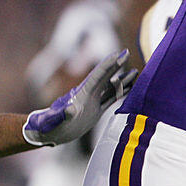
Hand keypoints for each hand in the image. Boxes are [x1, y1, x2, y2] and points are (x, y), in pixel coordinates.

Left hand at [23, 49, 137, 146]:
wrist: (49, 132)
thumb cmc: (51, 125)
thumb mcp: (57, 119)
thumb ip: (63, 115)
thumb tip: (69, 111)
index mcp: (82, 93)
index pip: (98, 75)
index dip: (108, 65)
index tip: (119, 54)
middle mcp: (88, 94)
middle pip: (105, 77)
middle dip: (116, 65)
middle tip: (126, 52)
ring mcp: (92, 102)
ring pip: (110, 88)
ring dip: (122, 80)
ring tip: (135, 71)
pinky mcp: (95, 111)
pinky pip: (111, 99)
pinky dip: (120, 93)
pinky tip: (129, 89)